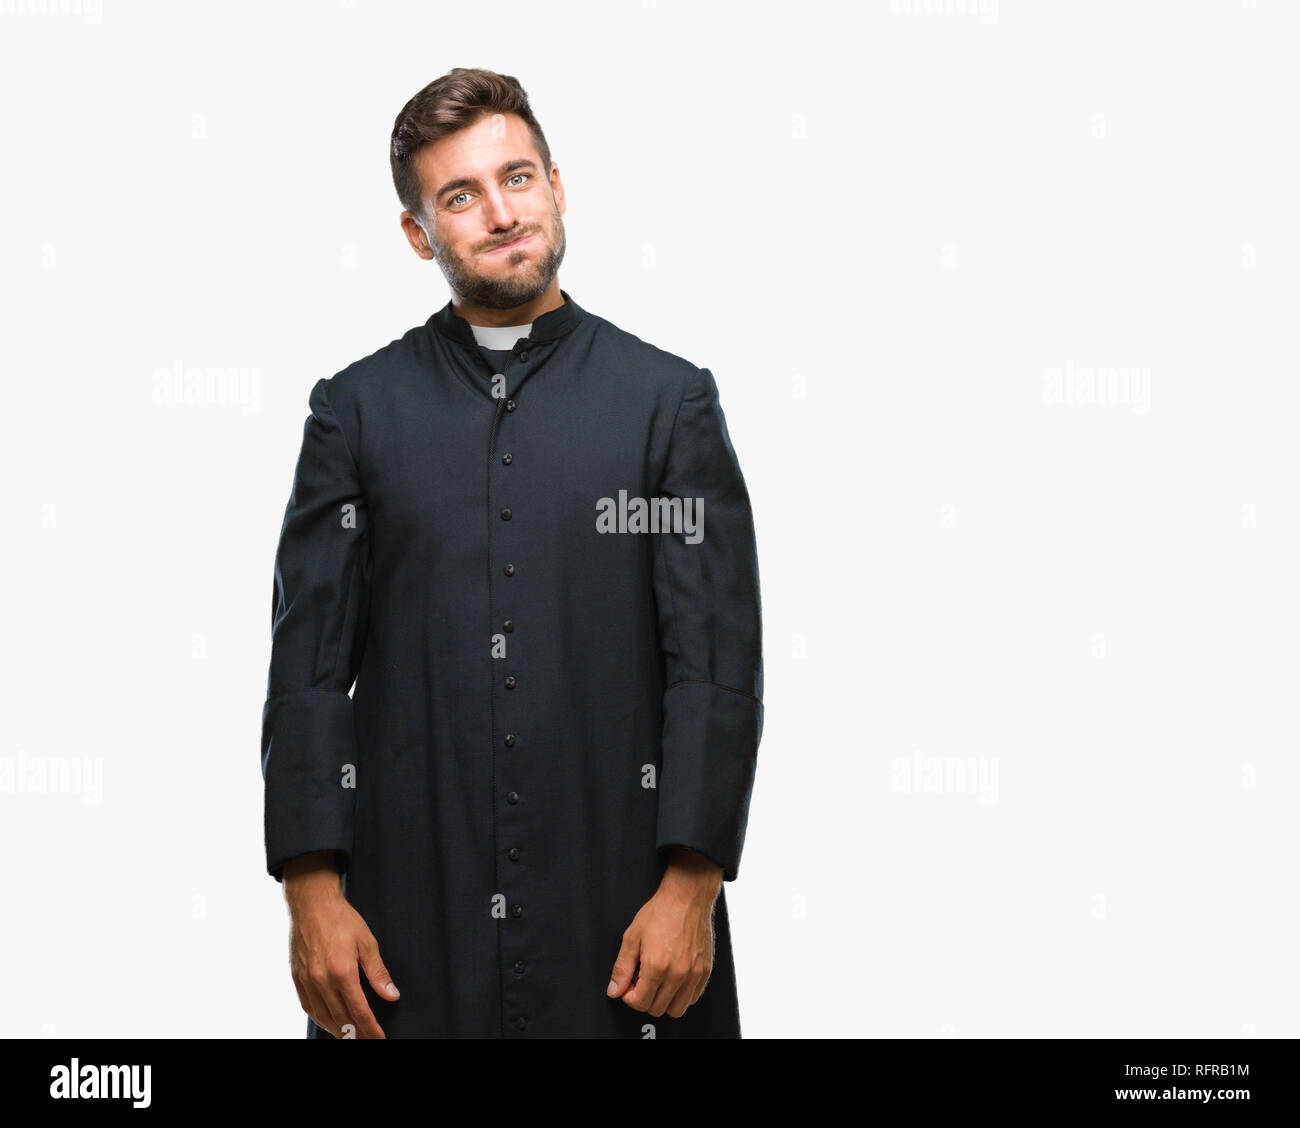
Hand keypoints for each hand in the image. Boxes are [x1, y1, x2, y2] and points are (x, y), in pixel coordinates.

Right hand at [283, 853, 398, 1038]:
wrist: (312, 904)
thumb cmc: (341, 919)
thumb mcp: (367, 942)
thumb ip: (378, 973)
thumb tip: (391, 994)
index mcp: (342, 972)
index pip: (359, 1011)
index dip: (371, 1029)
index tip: (379, 1038)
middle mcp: (321, 981)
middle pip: (341, 1019)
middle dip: (357, 1034)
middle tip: (368, 1040)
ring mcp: (307, 981)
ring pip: (323, 1017)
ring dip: (338, 1031)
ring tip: (352, 1037)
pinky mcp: (297, 978)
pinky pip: (308, 1007)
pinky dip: (320, 1020)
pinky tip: (330, 1023)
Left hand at [606, 850, 721, 1017]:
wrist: (687, 898)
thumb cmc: (660, 913)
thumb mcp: (632, 937)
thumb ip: (621, 967)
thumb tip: (614, 990)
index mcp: (657, 966)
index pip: (639, 1003)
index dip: (629, 996)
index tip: (628, 985)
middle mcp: (678, 974)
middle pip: (657, 1009)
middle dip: (644, 998)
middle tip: (641, 980)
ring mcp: (694, 974)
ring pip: (677, 1010)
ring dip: (663, 1001)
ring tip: (657, 981)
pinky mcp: (705, 971)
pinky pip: (693, 998)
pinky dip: (681, 994)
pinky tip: (673, 978)